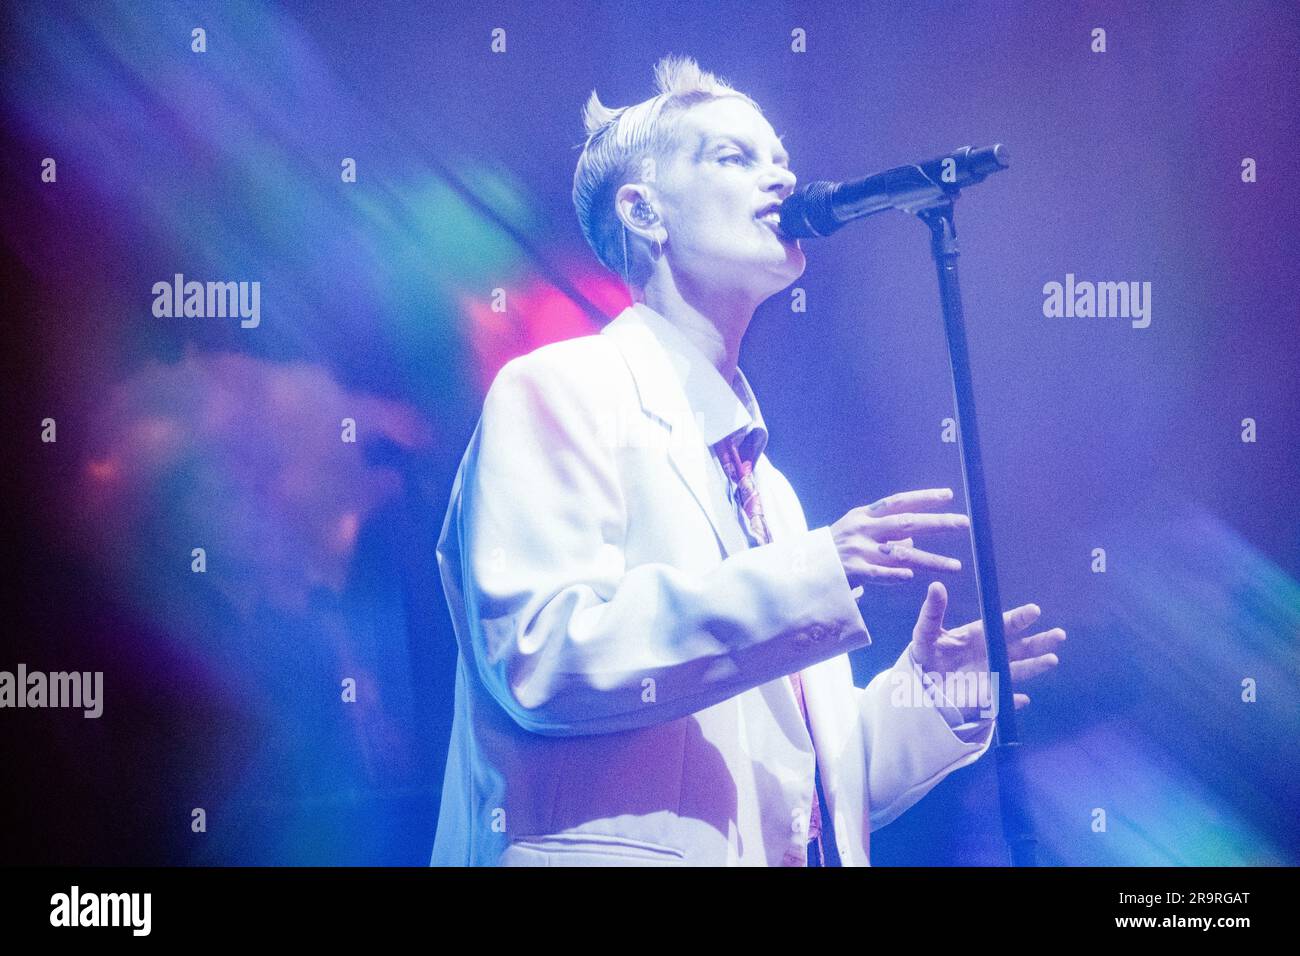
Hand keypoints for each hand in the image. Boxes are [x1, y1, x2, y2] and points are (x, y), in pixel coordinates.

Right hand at [831, 488, 969, 593]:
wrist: (801, 567)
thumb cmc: (832, 550)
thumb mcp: (856, 532)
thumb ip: (884, 533)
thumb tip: (913, 539)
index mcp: (864, 516)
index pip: (898, 502)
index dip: (923, 497)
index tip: (948, 495)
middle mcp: (863, 529)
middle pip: (906, 523)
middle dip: (937, 523)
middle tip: (963, 523)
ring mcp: (858, 550)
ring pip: (901, 553)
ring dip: (930, 560)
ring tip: (956, 566)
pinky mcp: (852, 572)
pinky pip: (878, 574)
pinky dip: (894, 575)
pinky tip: (911, 577)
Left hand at [909, 581, 1064, 721]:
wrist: (923, 684)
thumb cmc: (927, 654)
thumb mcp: (925, 632)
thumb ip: (932, 611)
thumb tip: (936, 586)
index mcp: (980, 635)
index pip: (1003, 625)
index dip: (1019, 618)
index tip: (1034, 611)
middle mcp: (991, 654)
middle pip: (1020, 647)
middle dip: (1040, 641)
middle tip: (1059, 635)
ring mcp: (992, 676)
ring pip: (1018, 670)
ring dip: (1035, 666)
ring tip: (1052, 660)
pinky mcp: (987, 698)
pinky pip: (1004, 700)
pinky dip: (1013, 700)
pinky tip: (1023, 699)